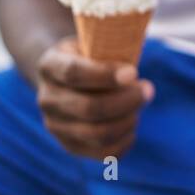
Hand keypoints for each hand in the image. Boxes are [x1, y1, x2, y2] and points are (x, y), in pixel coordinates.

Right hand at [35, 37, 153, 159]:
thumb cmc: (90, 54)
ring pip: (98, 134)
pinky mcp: (70, 146)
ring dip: (128, 119)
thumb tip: (134, 71)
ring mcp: (55, 126)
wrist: (67, 77)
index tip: (134, 72)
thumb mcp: (94, 41)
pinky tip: (132, 123)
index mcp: (49, 66)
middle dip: (127, 100)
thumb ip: (111, 48)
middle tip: (148, 89)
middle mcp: (46, 99)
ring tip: (140, 103)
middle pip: (89, 108)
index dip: (105, 75)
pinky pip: (104, 153)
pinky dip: (126, 140)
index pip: (73, 73)